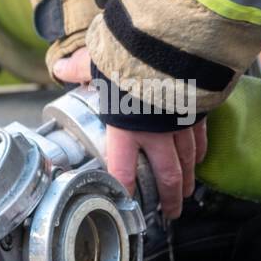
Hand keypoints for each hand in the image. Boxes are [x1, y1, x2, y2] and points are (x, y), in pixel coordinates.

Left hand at [51, 46, 206, 217]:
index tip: (125, 203)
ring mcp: (179, 126)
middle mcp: (154, 135)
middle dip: (169, 199)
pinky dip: (200, 152)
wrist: (169, 47)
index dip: (123, 190)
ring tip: (187, 194)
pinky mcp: (198, 112)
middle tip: (170, 213)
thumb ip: (81, 68)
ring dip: (186, 181)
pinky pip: (200, 138)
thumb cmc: (131, 60)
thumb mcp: (98, 62)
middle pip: (165, 176)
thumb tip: (59, 65)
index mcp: (125, 130)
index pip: (122, 171)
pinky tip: (199, 159)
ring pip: (186, 162)